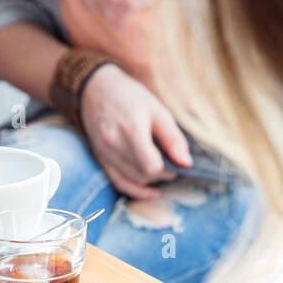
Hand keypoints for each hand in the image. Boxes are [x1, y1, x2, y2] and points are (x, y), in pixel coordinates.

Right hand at [80, 63, 190, 199]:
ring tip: (162, 171)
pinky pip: (118, 182)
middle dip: (161, 175)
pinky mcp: (100, 159)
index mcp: (131, 128)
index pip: (150, 166)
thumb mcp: (157, 110)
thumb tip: (186, 163)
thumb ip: (173, 138)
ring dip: (150, 180)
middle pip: (143, 175)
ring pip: (132, 180)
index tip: (176, 162)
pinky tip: (151, 192)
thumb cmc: (130, 97)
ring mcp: (104, 153)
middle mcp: (114, 143)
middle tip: (171, 166)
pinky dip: (136, 190)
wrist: (95, 91)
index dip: (167, 169)